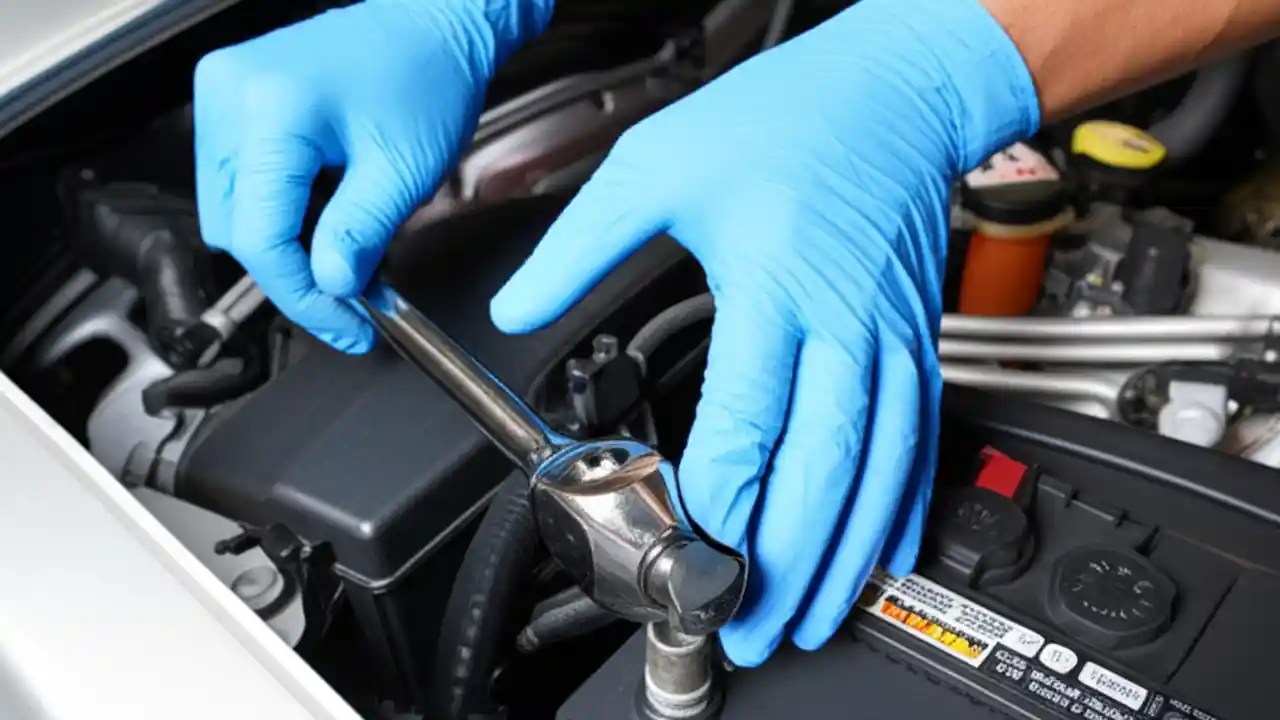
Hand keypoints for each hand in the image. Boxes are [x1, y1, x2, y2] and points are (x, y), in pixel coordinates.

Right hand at [194, 0, 551, 351]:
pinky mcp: (232, 96)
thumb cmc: (427, 74)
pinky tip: (325, 207)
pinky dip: (280, 209)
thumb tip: (330, 288)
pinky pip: (239, 179)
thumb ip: (359, 237)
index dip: (302, 296)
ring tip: (345, 242)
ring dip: (285, 241)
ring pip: (232, 210)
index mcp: (270, 110)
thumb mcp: (402, 171)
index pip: (260, 236)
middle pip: (236, 228)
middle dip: (293, 271)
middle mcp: (229, 95)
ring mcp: (223, 92)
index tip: (344, 325)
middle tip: (352, 295)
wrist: (433, 21)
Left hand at [490, 0, 1038, 664]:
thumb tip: (517, 307)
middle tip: (748, 624)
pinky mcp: (917, 344)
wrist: (895, 88)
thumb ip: (578, 245)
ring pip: (877, 472)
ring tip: (806, 614)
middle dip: (783, 562)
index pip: (748, 419)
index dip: (720, 499)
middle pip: (821, 468)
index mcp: (774, 282)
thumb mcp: (658, 164)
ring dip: (842, 556)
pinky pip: (919, 444)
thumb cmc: (786, 117)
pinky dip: (898, 510)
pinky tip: (877, 555)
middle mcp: (842, 323)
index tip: (689, 547)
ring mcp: (891, 339)